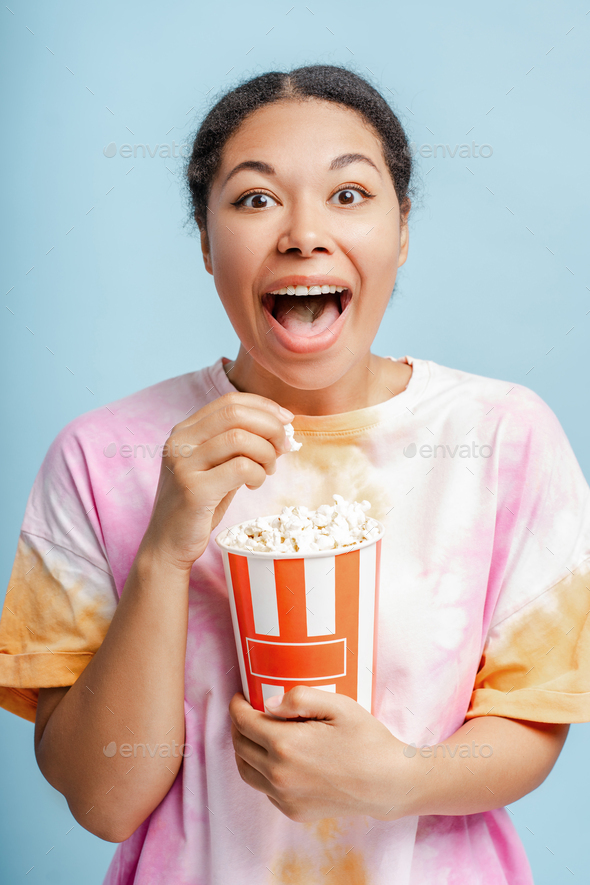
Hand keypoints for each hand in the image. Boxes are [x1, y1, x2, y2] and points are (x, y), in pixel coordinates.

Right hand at [139, 392, 293, 571]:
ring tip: (267, 470)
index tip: (286, 420)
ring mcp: (183, 464)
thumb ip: (238, 446)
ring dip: (266, 453)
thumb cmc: (198, 506)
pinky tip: (254, 485)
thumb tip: (280, 429)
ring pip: (240, 438)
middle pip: (235, 414)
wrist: (167, 544)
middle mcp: (179, 442)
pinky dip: (258, 474)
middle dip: (270, 427)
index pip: (229, 402)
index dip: (263, 407)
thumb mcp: (216, 467)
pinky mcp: (193, 489)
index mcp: (184, 431)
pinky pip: (240, 468)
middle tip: (284, 446)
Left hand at [229, 686, 411, 822]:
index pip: (243, 723)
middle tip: (249, 711)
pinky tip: (278, 757)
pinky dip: (261, 770)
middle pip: (240, 746)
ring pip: (246, 771)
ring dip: (244, 749)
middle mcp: (279, 775)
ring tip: (256, 733)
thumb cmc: (367, 740)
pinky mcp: (293, 811)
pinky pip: (264, 788)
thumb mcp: (339, 705)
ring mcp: (285, 797)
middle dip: (239, 725)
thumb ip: (300, 697)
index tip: (241, 696)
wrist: (389, 784)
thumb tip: (269, 703)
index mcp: (286, 745)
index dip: (237, 706)